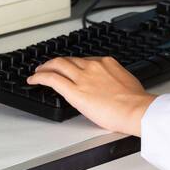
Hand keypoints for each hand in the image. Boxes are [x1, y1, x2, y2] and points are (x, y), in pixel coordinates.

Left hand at [26, 57, 155, 135]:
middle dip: (55, 62)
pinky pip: (51, 79)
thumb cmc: (135, 101)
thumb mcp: (127, 82)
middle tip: (48, 67)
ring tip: (38, 72)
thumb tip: (110, 87)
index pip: (84, 60)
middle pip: (68, 60)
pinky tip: (34, 80)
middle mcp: (93, 66)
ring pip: (57, 65)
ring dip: (45, 68)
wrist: (136, 109)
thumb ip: (114, 80)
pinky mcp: (74, 91)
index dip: (73, 64)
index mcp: (107, 63)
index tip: (70, 68)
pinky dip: (39, 77)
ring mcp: (82, 77)